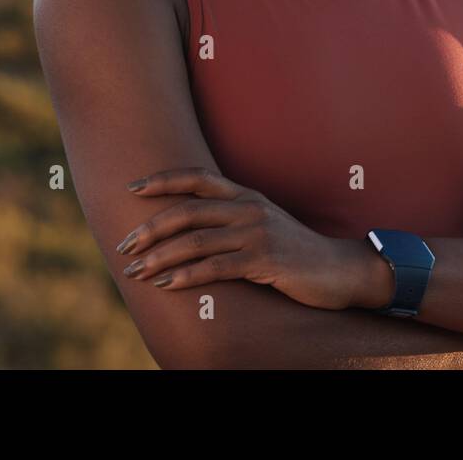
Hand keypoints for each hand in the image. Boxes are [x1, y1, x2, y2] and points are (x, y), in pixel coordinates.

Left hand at [114, 167, 382, 310]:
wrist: (339, 269)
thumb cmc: (294, 251)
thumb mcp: (262, 224)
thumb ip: (231, 218)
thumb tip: (188, 228)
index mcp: (245, 195)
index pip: (197, 177)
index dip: (163, 180)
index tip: (132, 188)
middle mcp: (248, 208)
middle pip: (187, 211)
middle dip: (149, 228)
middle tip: (123, 246)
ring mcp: (257, 233)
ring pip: (195, 242)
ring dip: (159, 258)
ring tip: (135, 271)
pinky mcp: (264, 261)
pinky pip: (215, 268)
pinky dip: (185, 277)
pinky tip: (166, 285)